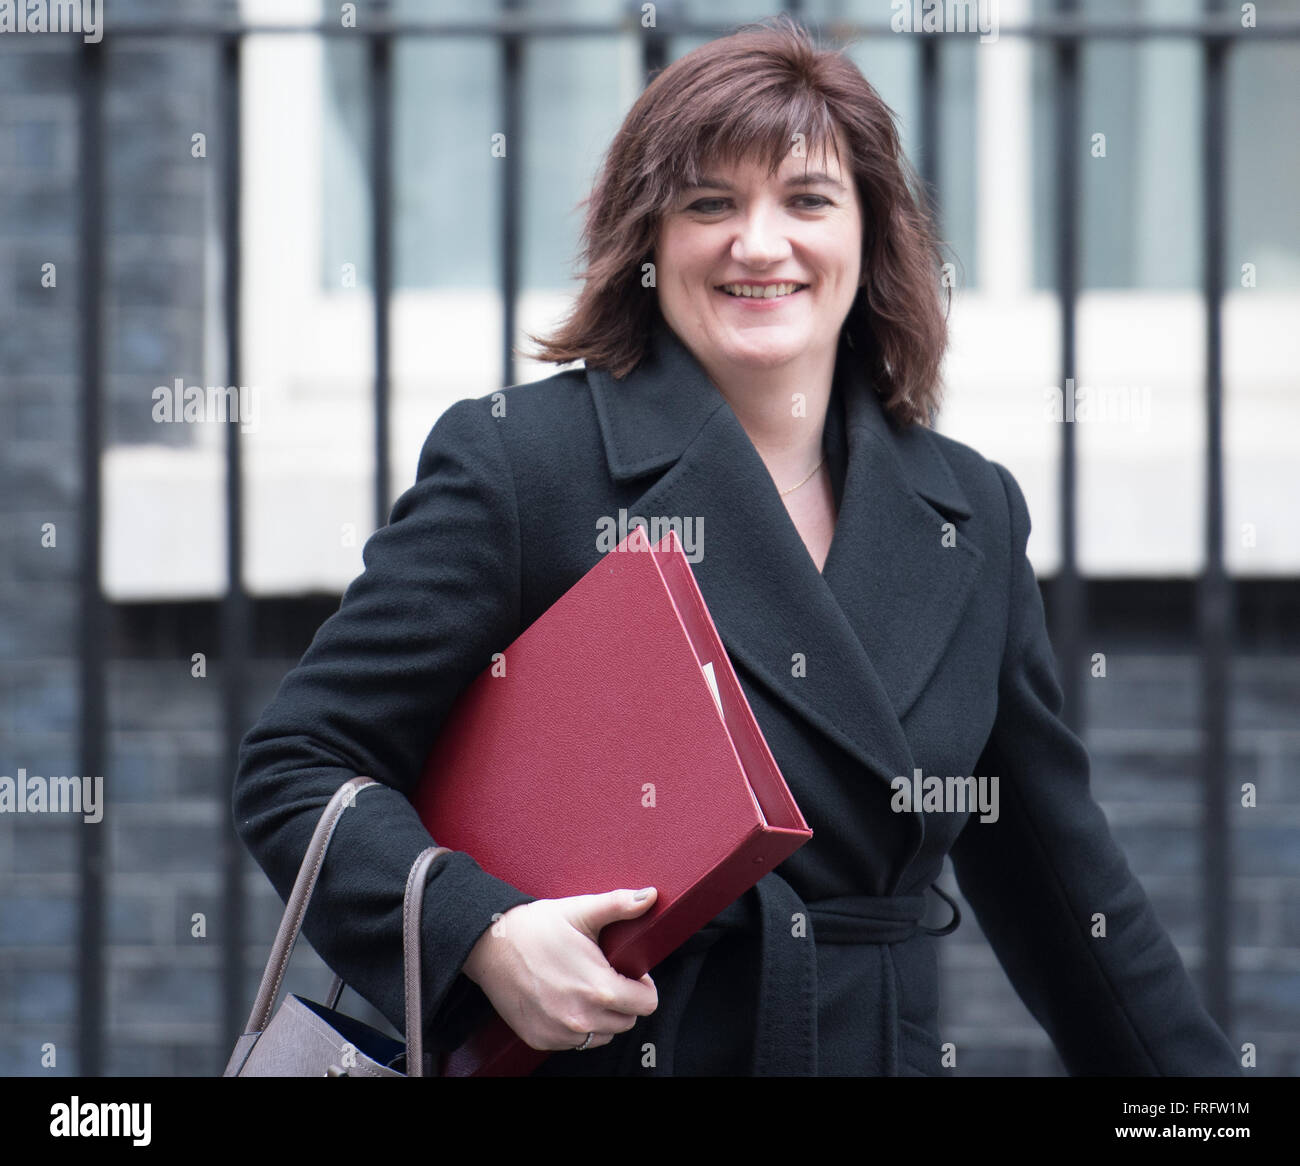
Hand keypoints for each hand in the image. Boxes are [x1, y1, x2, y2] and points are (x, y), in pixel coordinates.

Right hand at [462, 887, 659, 1051]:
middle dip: (624, 1000)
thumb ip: (620, 904)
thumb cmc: (535, 927)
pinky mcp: (541, 1039)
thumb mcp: (581, 910)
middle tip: (605, 975)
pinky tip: (565, 999)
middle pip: (627, 1021)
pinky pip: (575, 1042)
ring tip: (585, 987)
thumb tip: (650, 896)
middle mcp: (580, 1018)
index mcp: (597, 988)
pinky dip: (577, 1026)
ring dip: (602, 1016)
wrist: (489, 945)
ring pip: (603, 1034)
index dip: (643, 986)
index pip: (646, 1004)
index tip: (629, 973)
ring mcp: (559, 1033)